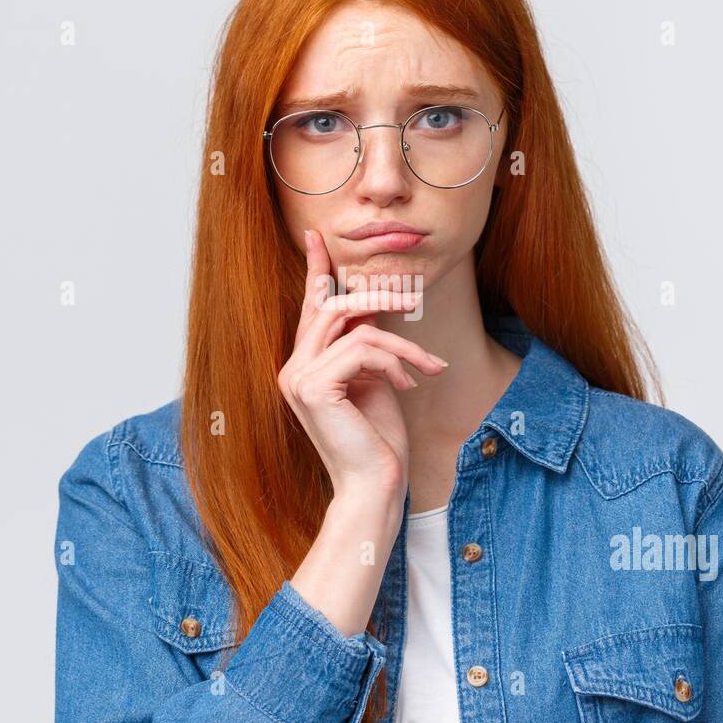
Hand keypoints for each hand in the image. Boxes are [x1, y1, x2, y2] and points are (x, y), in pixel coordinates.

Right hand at [277, 229, 447, 503]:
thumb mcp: (374, 381)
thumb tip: (373, 306)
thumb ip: (365, 345)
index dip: (315, 271)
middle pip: (331, 307)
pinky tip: (410, 384)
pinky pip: (363, 347)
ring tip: (429, 364)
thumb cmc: (378, 441)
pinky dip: (395, 360)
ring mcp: (298, 378)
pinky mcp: (314, 387)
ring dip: (400, 340)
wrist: (375, 486)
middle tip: (413, 297)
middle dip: (377, 296)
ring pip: (353, 325)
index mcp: (303, 367)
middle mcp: (293, 369)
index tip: (315, 236)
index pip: (310, 309)